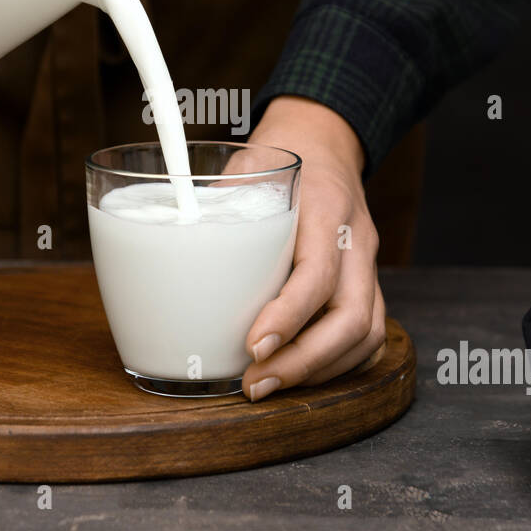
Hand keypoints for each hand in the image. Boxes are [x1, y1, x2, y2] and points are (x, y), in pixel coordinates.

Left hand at [240, 96, 386, 400]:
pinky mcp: (367, 285)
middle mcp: (355, 241)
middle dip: (303, 362)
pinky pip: (369, 337)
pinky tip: (300, 375)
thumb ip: (213, 204)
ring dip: (319, 371)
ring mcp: (367, 266)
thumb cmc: (272, 160)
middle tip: (254, 384)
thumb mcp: (241, 168)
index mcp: (325, 209)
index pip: (319, 273)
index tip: (253, 346)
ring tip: (268, 386)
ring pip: (367, 334)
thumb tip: (161, 241)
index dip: (288, 316)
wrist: (321, 145)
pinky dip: (338, 365)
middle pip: (353, 318)